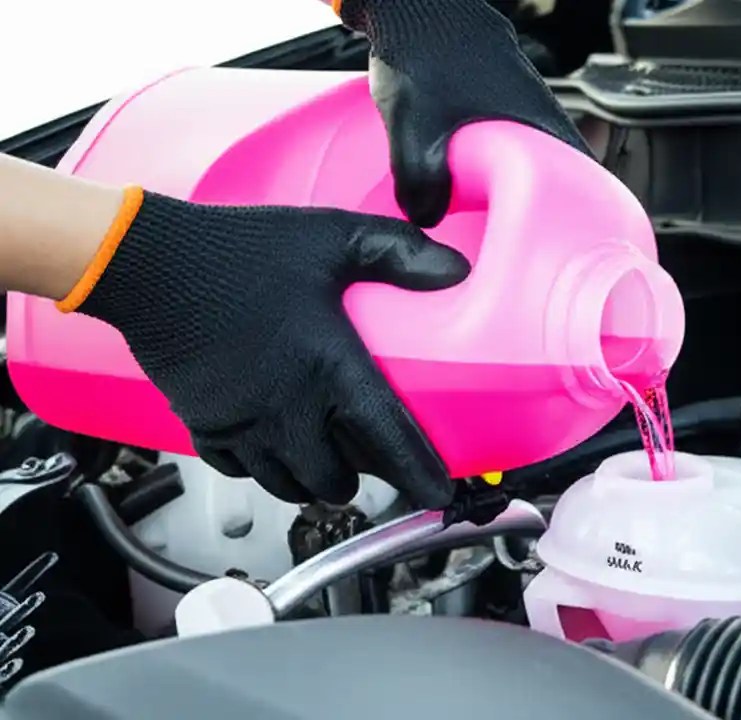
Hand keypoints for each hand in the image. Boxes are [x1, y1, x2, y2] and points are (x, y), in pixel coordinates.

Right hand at [72, 190, 469, 507]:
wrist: (146, 263)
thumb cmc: (240, 250)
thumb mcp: (332, 239)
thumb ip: (397, 252)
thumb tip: (456, 269)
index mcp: (328, 369)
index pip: (388, 439)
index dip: (418, 474)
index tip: (438, 496)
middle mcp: (287, 409)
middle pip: (334, 479)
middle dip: (358, 480)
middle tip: (372, 463)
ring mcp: (242, 424)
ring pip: (288, 485)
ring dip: (312, 482)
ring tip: (326, 462)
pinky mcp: (203, 426)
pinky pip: (240, 472)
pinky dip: (263, 470)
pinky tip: (273, 449)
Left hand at [336, 0, 591, 226]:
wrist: (410, 6)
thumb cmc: (424, 55)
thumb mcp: (416, 133)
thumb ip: (421, 185)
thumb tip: (427, 218)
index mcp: (540, 122)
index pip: (583, 175)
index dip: (586, 210)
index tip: (578, 238)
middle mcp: (538, 110)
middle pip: (558, 168)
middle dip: (547, 202)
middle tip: (532, 233)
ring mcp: (518, 98)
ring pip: (530, 151)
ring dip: (518, 180)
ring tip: (498, 210)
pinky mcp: (495, 91)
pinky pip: (507, 134)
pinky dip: (498, 157)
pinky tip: (469, 170)